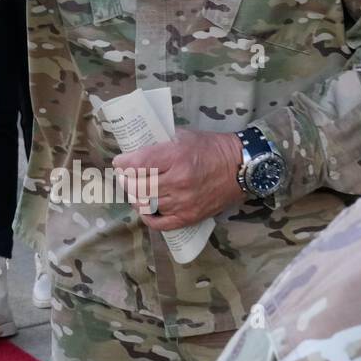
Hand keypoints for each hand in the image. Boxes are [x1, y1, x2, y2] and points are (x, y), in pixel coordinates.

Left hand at [112, 129, 243, 231]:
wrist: (241, 168)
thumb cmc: (211, 148)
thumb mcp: (183, 136)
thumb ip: (160, 143)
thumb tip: (136, 149)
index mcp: (176, 158)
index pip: (137, 164)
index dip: (122, 164)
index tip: (119, 162)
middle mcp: (178, 182)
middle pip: (137, 187)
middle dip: (125, 181)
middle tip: (125, 176)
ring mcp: (184, 202)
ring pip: (145, 204)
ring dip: (135, 197)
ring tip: (136, 189)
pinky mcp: (190, 217)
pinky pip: (160, 224)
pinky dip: (148, 217)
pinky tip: (146, 209)